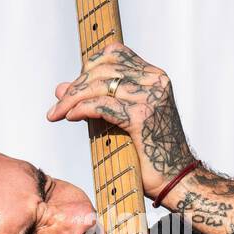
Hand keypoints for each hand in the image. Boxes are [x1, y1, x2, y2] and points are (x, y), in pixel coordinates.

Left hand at [46, 42, 193, 199]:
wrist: (176, 179)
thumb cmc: (149, 153)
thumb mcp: (119, 119)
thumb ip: (94, 100)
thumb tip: (59, 88)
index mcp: (155, 77)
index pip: (115, 53)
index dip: (89, 66)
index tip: (73, 88)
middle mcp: (156, 81)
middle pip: (104, 68)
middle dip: (76, 86)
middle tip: (58, 105)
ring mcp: (151, 97)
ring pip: (100, 85)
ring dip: (72, 99)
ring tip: (57, 113)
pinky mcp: (142, 116)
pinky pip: (102, 105)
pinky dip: (81, 109)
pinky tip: (69, 117)